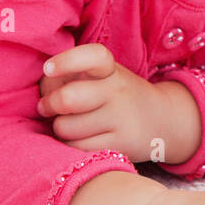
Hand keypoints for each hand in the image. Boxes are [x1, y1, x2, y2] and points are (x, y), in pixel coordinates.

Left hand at [37, 43, 200, 164]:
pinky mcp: (120, 145)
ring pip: (65, 128)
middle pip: (67, 98)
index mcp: (110, 69)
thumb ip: (70, 78)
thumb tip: (43, 100)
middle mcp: (117, 90)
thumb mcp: (101, 77)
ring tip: (71, 125)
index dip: (66, 61)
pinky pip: (75, 148)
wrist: (161, 119)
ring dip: (59, 129)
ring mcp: (121, 119)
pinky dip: (70, 145)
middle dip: (48, 105)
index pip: (93, 56)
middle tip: (48, 107)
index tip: (49, 69)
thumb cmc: (115, 96)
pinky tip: (82, 139)